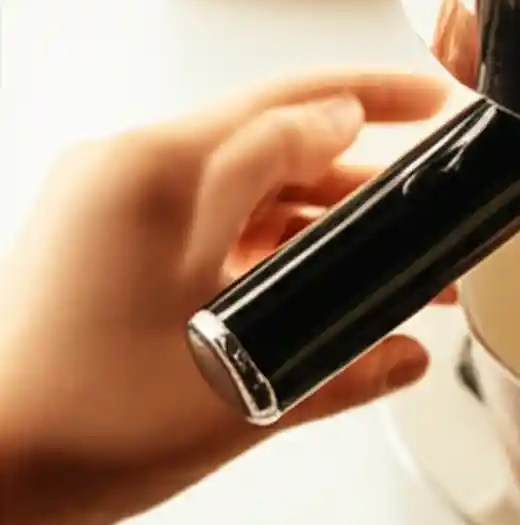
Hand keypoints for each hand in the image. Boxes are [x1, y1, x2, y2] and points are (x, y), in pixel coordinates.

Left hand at [0, 71, 452, 524]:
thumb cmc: (88, 424)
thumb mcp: (242, 355)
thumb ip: (333, 312)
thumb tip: (399, 333)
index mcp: (157, 173)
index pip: (292, 107)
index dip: (372, 100)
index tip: (428, 105)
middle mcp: (129, 178)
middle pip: (274, 149)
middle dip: (360, 180)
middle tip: (423, 195)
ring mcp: (115, 217)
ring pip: (248, 198)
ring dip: (324, 228)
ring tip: (397, 272)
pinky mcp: (112, 257)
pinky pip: (212, 235)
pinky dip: (275, 257)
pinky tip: (328, 300)